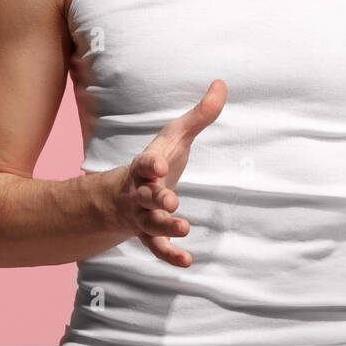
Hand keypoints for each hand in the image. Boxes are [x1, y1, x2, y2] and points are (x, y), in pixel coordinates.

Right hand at [116, 79, 225, 266]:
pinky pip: (156, 248)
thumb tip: (222, 83)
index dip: (151, 165)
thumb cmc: (158, 160)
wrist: (123, 195)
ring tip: (184, 228)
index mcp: (146, 167)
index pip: (144, 164)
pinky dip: (170, 255)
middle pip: (145, 197)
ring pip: (150, 225)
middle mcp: (140, 193)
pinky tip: (187, 262)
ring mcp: (142, 216)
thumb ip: (200, 114)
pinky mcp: (148, 236)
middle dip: (157, 198)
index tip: (161, 165)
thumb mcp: (176, 136)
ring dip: (165, 228)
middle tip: (171, 201)